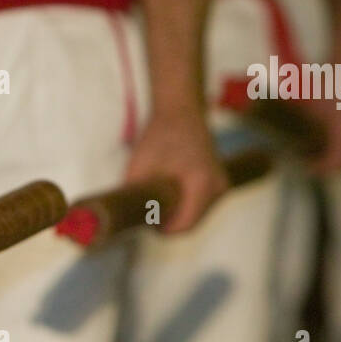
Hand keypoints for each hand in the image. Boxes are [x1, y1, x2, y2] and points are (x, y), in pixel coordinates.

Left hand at [125, 106, 226, 233]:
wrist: (181, 109)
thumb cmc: (159, 134)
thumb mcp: (139, 166)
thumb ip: (132, 194)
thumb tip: (118, 219)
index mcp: (202, 184)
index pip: (184, 226)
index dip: (162, 231)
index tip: (143, 225)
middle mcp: (218, 187)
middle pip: (191, 223)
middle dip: (168, 224)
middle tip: (144, 215)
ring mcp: (222, 186)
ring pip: (196, 216)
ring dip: (176, 216)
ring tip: (155, 203)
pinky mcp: (219, 183)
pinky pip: (200, 206)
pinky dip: (184, 206)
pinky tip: (168, 197)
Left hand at [310, 25, 340, 174]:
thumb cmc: (329, 80)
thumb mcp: (311, 108)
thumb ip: (306, 130)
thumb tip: (293, 146)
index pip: (337, 163)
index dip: (320, 168)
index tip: (304, 168)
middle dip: (326, 161)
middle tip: (305, 161)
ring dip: (333, 150)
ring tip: (311, 149)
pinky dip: (340, 140)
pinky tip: (322, 134)